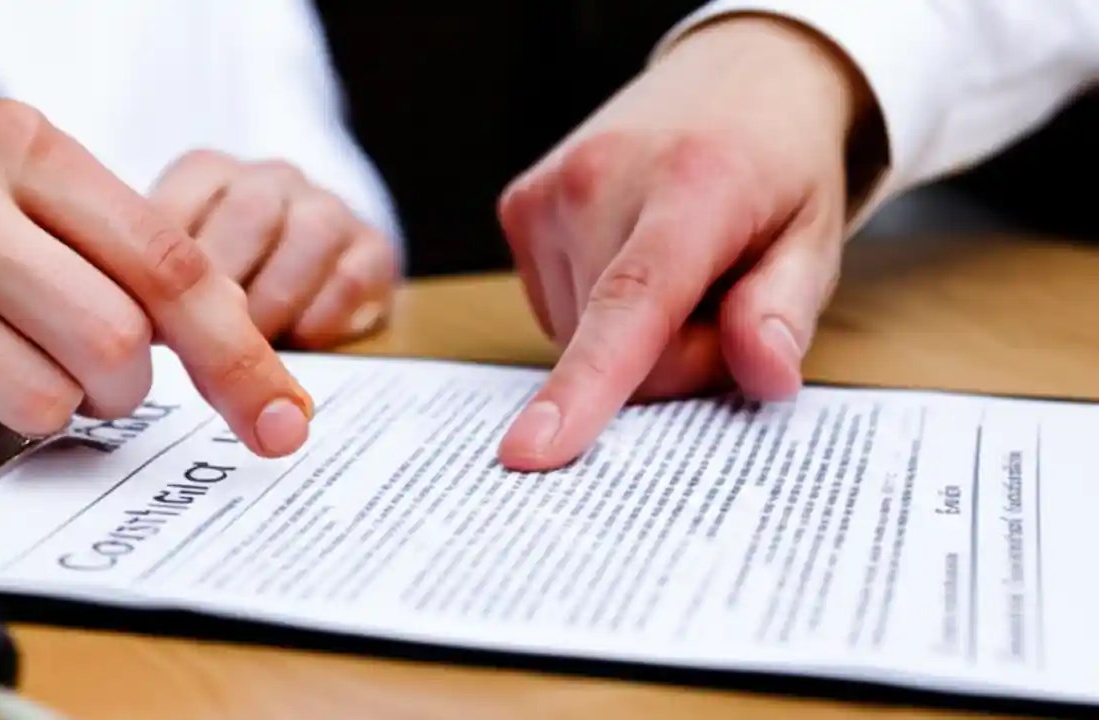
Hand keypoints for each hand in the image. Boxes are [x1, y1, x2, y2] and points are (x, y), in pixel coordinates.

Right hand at [0, 100, 311, 456]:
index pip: (169, 262)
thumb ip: (152, 275)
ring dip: (47, 407)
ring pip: (41, 400)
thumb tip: (269, 395)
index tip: (280, 416)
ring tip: (2, 361)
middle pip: (114, 342)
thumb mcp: (53, 217)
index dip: (237, 354)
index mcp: (21, 146)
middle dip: (122, 387)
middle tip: (87, 369)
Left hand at [149, 151, 399, 347]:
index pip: (178, 207)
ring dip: (275, 303)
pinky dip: (322, 317)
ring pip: (309, 236)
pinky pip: (352, 275)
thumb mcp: (175, 277)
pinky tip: (300, 343)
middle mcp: (271, 178)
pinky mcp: (374, 247)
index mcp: (208, 174)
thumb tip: (120, 332)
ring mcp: (327, 207)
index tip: (147, 327)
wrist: (312, 283)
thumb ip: (151, 287)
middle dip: (223, 290)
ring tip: (252, 348)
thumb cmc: (227, 287)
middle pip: (249, 214)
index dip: (161, 276)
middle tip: (199, 344)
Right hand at [497, 17, 880, 470]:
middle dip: (674, 357)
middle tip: (718, 300)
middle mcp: (600, 180)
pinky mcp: (519, 206)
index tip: (533, 451)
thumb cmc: (777, 166)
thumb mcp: (815, 236)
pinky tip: (627, 260)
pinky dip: (597, 312)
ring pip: (579, 340)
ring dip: (633, 336)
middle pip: (617, 350)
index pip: (632, 303)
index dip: (586, 386)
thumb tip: (762, 374)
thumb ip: (785, 308)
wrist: (733, 77)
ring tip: (676, 270)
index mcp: (691, 184)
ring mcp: (548, 192)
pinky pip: (557, 314)